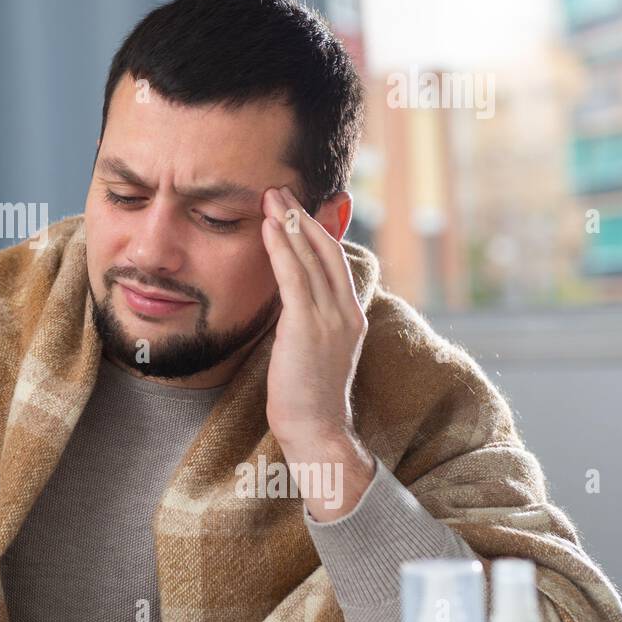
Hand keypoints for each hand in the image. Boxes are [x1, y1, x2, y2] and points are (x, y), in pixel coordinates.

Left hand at [260, 186, 367, 449]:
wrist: (317, 431)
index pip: (334, 262)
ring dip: (289, 223)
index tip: (294, 209)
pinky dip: (283, 248)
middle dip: (302, 217)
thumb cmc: (307, 397)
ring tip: (271, 197)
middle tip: (280, 190)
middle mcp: (347, 312)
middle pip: (326, 251)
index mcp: (351, 316)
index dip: (315, 231)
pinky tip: (270, 227)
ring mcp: (331, 318)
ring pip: (311, 258)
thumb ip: (307, 322)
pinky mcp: (309, 327)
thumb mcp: (313, 350)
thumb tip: (289, 302)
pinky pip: (295, 277)